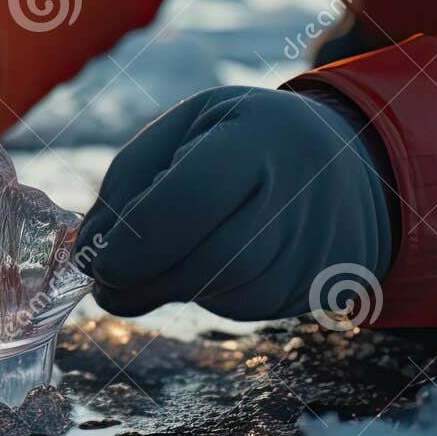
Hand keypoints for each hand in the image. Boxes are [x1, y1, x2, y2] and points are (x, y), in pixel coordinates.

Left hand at [76, 86, 394, 319]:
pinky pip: (239, 306)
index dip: (132, 243)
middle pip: (206, 262)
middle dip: (141, 280)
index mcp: (257, 139)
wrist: (345, 167)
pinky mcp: (313, 288)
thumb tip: (90, 254)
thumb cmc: (242, 140)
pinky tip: (207, 263)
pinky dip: (204, 293)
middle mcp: (297, 195)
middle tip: (106, 280)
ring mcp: (312, 248)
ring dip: (169, 287)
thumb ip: (128, 185)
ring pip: (220, 293)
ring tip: (160, 257)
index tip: (97, 258)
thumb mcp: (183, 129)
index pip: (189, 201)